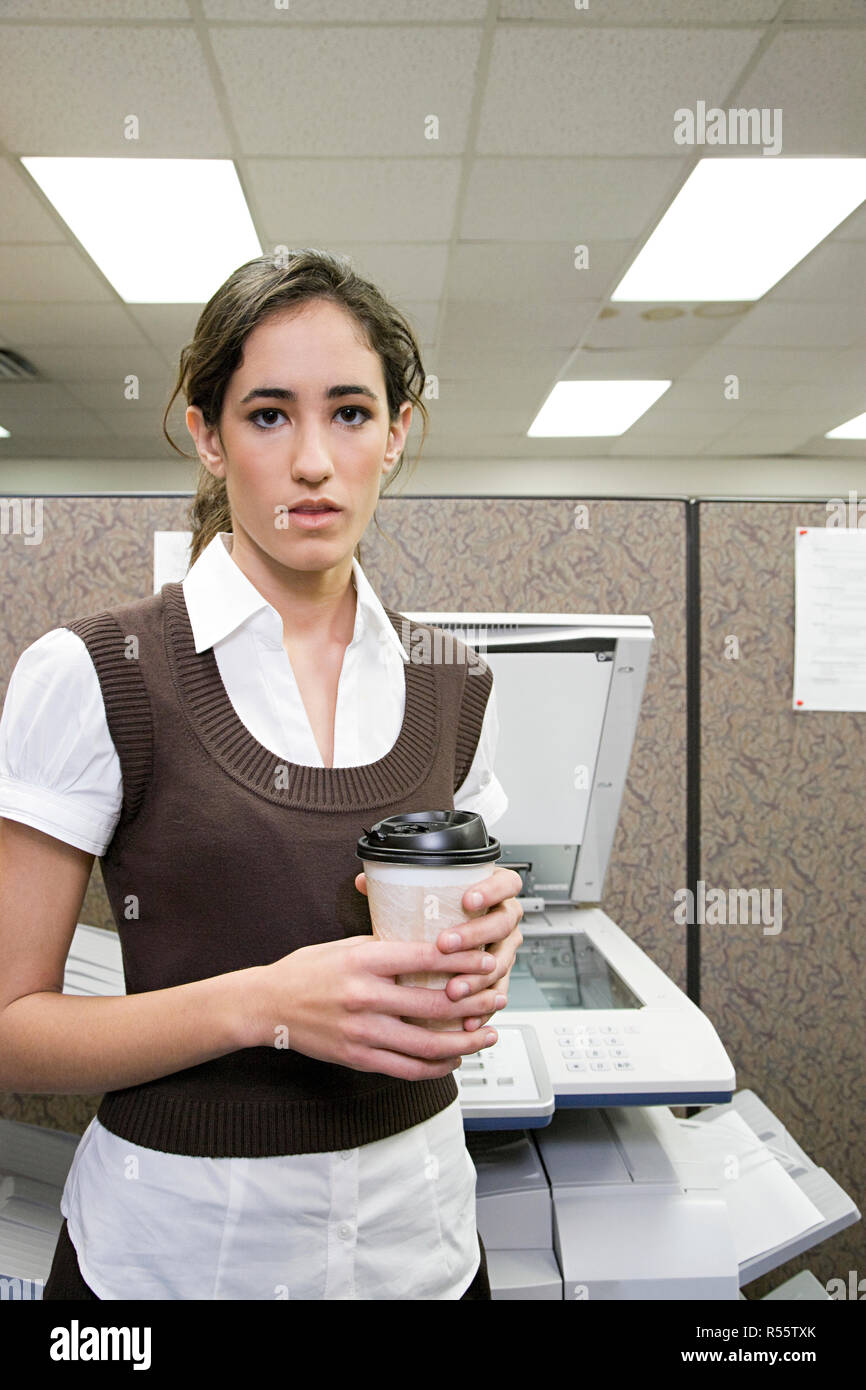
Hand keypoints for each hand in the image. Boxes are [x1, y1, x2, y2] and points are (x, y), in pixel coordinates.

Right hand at [252, 935, 505, 1081]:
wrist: (267, 1006)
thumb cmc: (307, 971)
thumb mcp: (346, 946)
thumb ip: (386, 949)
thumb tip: (429, 946)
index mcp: (364, 962)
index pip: (425, 961)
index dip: (463, 963)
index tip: (486, 962)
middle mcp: (364, 997)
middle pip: (435, 1005)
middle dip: (475, 1004)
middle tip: (497, 999)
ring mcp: (362, 1032)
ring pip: (427, 1044)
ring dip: (465, 1042)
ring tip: (487, 1036)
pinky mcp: (358, 1058)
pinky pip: (407, 1068)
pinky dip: (436, 1067)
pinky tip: (453, 1059)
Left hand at [355, 865, 523, 1033]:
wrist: (455, 937)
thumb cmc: (442, 914)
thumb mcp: (425, 899)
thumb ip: (401, 890)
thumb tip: (365, 882)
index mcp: (493, 891)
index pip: (505, 884)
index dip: (491, 891)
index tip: (467, 900)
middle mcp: (503, 918)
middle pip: (503, 924)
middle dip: (475, 935)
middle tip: (446, 944)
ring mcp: (505, 948)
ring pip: (501, 962)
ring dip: (477, 978)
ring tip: (454, 989)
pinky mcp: (500, 978)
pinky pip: (498, 994)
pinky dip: (483, 1009)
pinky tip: (468, 1020)